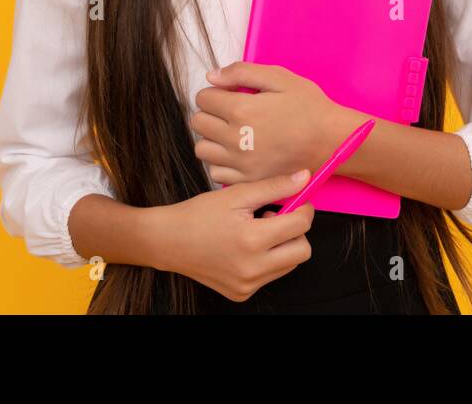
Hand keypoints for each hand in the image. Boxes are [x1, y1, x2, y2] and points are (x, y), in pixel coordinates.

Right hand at [151, 170, 315, 301]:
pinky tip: (246, 247)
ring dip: (282, 246)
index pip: (301, 225)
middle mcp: (253, 268)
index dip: (303, 209)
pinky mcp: (241, 294)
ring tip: (257, 231)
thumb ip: (274, 186)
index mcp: (252, 240)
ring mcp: (247, 285)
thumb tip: (304, 178)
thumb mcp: (237, 194)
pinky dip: (267, 261)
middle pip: (302, 251)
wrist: (167, 241)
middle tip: (274, 216)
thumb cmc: (199, 214)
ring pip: (288, 265)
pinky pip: (269, 276)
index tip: (296, 201)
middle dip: (296, 231)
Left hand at [190, 61, 358, 186]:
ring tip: (231, 133)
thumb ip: (242, 73)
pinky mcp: (248, 180)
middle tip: (230, 112)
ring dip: (211, 139)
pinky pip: (216, 173)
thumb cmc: (309, 106)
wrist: (332, 140)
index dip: (215, 93)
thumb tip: (212, 77)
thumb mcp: (279, 77)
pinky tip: (237, 154)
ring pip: (203, 149)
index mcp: (241, 109)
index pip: (203, 98)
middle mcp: (235, 138)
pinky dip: (221, 163)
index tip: (229, 94)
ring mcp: (241, 163)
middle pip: (198, 123)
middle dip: (210, 113)